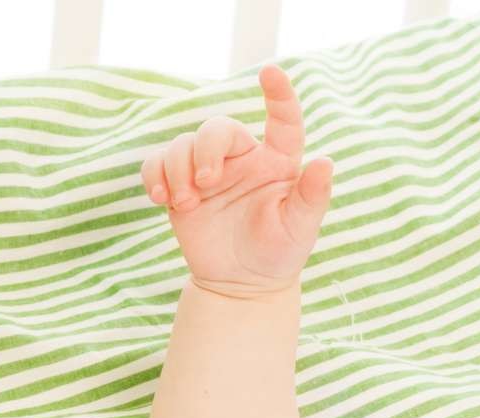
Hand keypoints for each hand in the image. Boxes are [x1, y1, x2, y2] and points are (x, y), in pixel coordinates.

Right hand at [139, 63, 332, 297]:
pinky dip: (154, 175)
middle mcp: (243, 159)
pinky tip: (161, 200)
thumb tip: (326, 161)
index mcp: (278, 163)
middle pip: (216, 129)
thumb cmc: (279, 254)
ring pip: (182, 144)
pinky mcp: (180, 184)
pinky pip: (157, 162)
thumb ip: (313, 196)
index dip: (279, 95)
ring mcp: (209, 169)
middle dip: (205, 150)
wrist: (242, 284)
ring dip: (177, 170)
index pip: (283, 122)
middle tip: (206, 183)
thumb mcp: (300, 229)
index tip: (271, 71)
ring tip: (185, 203)